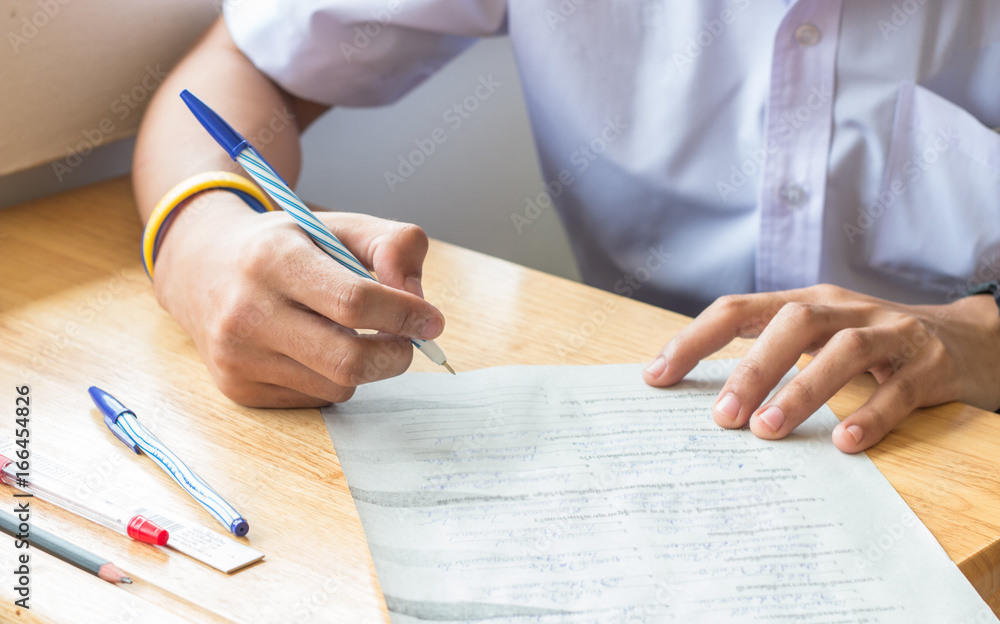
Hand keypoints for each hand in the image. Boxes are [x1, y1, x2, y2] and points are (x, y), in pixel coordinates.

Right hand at [152, 190, 444, 407]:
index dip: (405, 315)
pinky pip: (313, 400)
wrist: (199, 267)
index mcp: (273, 259)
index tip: (432, 320)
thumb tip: (416, 299)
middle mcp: (247, 312)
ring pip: (337, 386)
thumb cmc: (285, 246)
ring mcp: (237, 357)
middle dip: (395, 355)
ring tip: (348, 334)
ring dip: (363, 366)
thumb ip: (391, 245)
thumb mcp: (338, 226)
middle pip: (349, 360)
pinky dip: (331, 379)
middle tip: (408, 341)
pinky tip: (314, 349)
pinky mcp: (237, 389)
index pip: (354, 302)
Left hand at [643, 284, 999, 452]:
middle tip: (721, 418)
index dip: (693, 340)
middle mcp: (845, 309)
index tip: (655, 377)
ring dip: (802, 390)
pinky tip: (845, 442)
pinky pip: (898, 390)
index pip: (738, 310)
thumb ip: (769, 355)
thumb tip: (702, 399)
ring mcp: (890, 333)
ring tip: (769, 429)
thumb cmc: (871, 345)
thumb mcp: (819, 338)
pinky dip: (870, 415)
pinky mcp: (930, 365)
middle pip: (792, 322)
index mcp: (806, 302)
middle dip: (751, 369)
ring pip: (844, 351)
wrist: (970, 340)